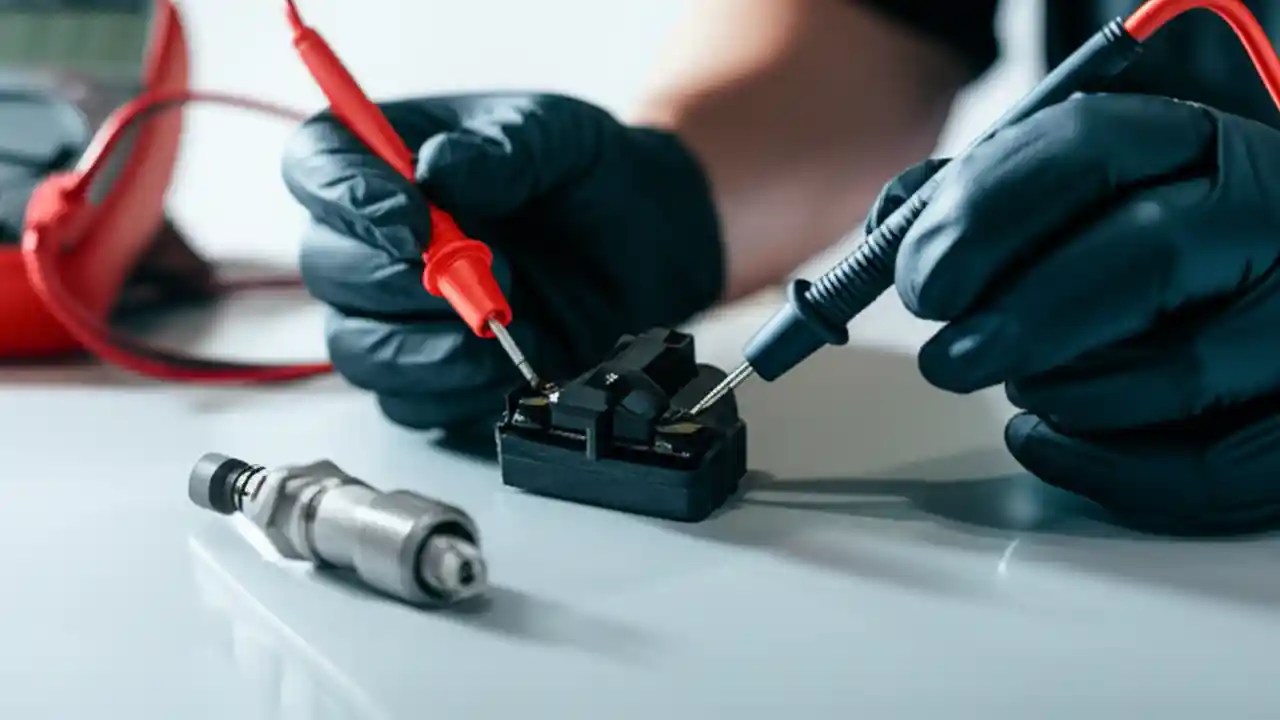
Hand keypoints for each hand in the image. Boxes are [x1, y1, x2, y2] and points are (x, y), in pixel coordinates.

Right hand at [281, 94, 721, 428]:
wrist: (643, 239)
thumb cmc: (584, 174)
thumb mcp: (554, 136)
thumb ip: (499, 150)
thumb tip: (436, 170)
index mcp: (386, 156)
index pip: (318, 164)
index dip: (344, 196)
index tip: (409, 220)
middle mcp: (375, 236)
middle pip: (327, 265)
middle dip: (395, 280)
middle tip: (481, 272)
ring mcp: (397, 310)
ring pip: (357, 346)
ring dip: (424, 345)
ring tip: (504, 319)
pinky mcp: (431, 372)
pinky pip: (407, 403)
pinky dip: (455, 390)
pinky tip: (504, 362)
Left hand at [870, 93, 1279, 531]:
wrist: (1247, 278)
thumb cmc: (1127, 240)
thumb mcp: (1061, 192)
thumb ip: (974, 198)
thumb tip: (892, 235)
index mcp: (1186, 142)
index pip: (1085, 148)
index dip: (986, 216)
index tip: (923, 284)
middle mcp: (1265, 214)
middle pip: (1145, 259)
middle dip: (1023, 319)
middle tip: (945, 361)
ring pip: (1181, 373)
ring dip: (1066, 395)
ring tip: (1022, 385)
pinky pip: (1211, 467)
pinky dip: (1107, 470)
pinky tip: (1044, 440)